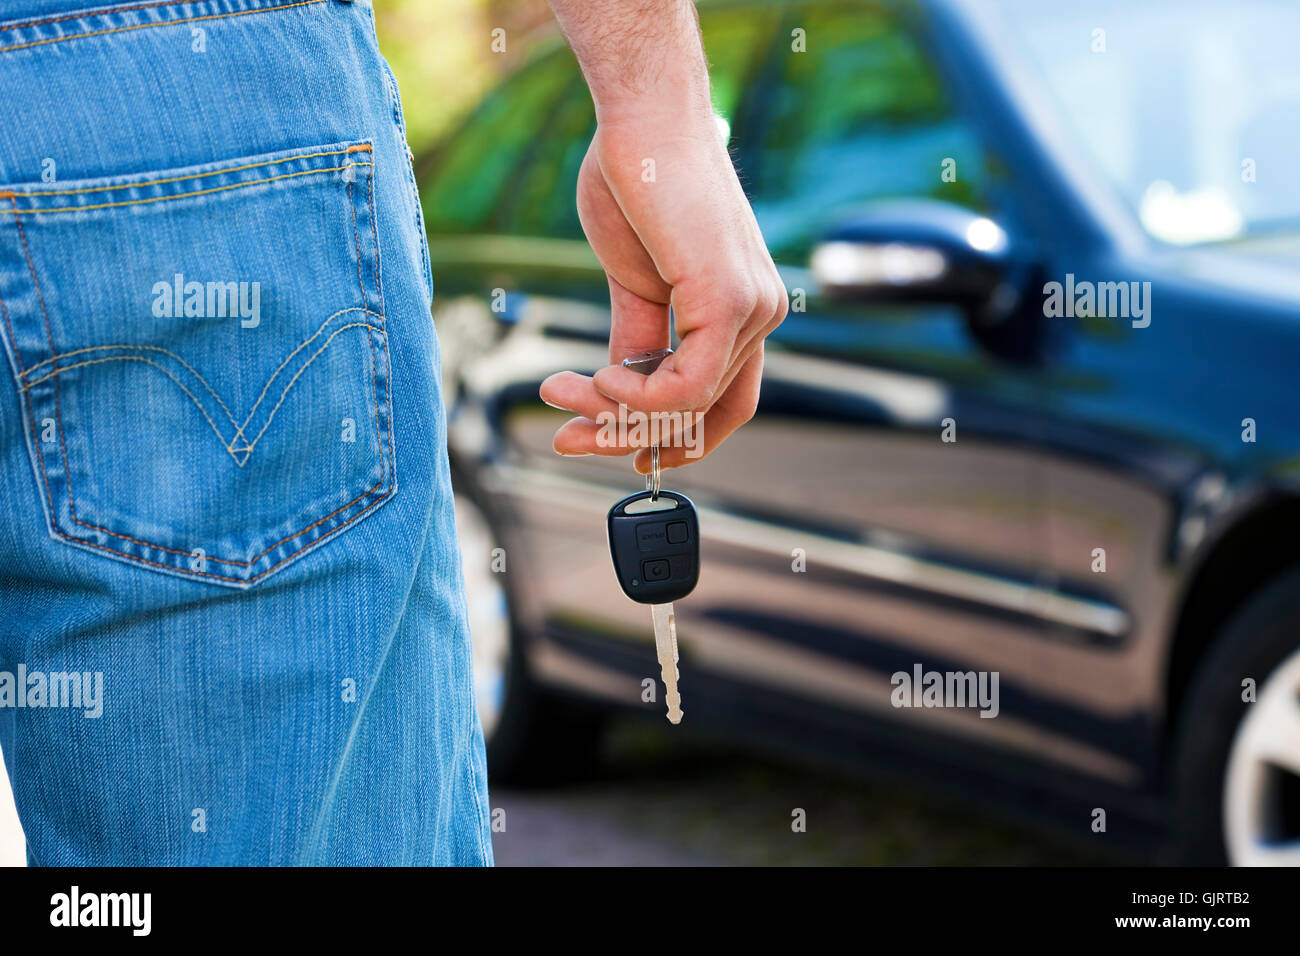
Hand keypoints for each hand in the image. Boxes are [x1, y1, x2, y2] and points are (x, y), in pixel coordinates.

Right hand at [539, 112, 787, 472]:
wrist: (640, 121)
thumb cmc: (638, 184)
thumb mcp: (636, 281)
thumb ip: (639, 339)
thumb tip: (621, 392)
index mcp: (744, 312)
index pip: (723, 404)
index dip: (673, 439)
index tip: (620, 451)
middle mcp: (762, 316)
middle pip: (701, 416)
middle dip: (625, 436)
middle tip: (565, 441)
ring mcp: (754, 310)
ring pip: (687, 408)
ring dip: (613, 413)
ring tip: (560, 393)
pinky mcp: (730, 300)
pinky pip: (686, 388)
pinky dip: (636, 397)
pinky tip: (600, 380)